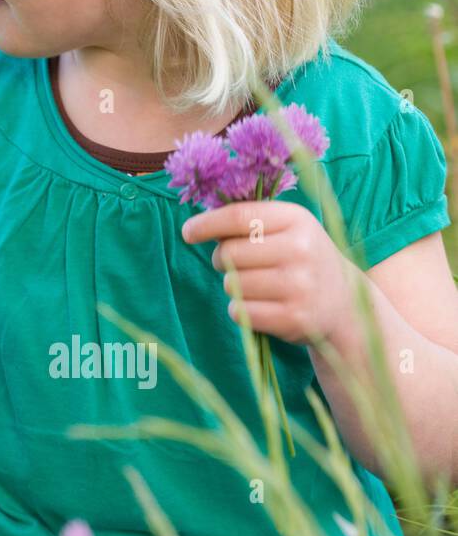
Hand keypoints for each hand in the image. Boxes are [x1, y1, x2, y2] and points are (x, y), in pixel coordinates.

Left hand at [181, 200, 359, 346]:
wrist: (347, 304)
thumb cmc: (302, 258)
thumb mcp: (288, 228)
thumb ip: (249, 221)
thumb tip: (197, 225)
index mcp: (297, 219)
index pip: (239, 217)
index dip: (207, 224)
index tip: (188, 233)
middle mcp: (301, 250)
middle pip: (229, 252)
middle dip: (221, 259)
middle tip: (238, 263)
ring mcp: (300, 286)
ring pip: (232, 284)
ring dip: (234, 286)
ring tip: (259, 285)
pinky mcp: (294, 318)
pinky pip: (240, 312)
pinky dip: (241, 310)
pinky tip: (263, 306)